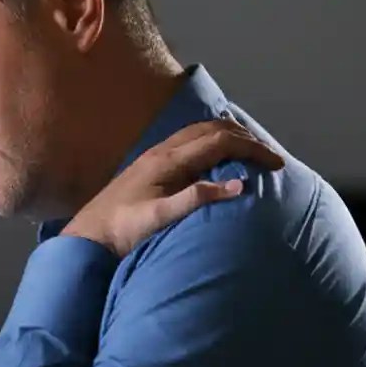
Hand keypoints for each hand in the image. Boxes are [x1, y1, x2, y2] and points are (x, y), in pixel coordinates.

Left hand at [62, 120, 283, 256]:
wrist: (88, 236)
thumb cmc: (122, 231)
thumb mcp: (159, 218)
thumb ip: (196, 199)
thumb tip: (239, 186)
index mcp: (167, 160)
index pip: (220, 141)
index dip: (252, 148)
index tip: (277, 165)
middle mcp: (161, 152)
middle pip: (211, 129)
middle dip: (244, 138)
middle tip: (269, 157)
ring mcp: (154, 157)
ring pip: (199, 133)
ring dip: (228, 138)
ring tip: (251, 154)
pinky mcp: (150, 167)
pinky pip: (189, 143)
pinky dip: (212, 144)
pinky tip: (218, 160)